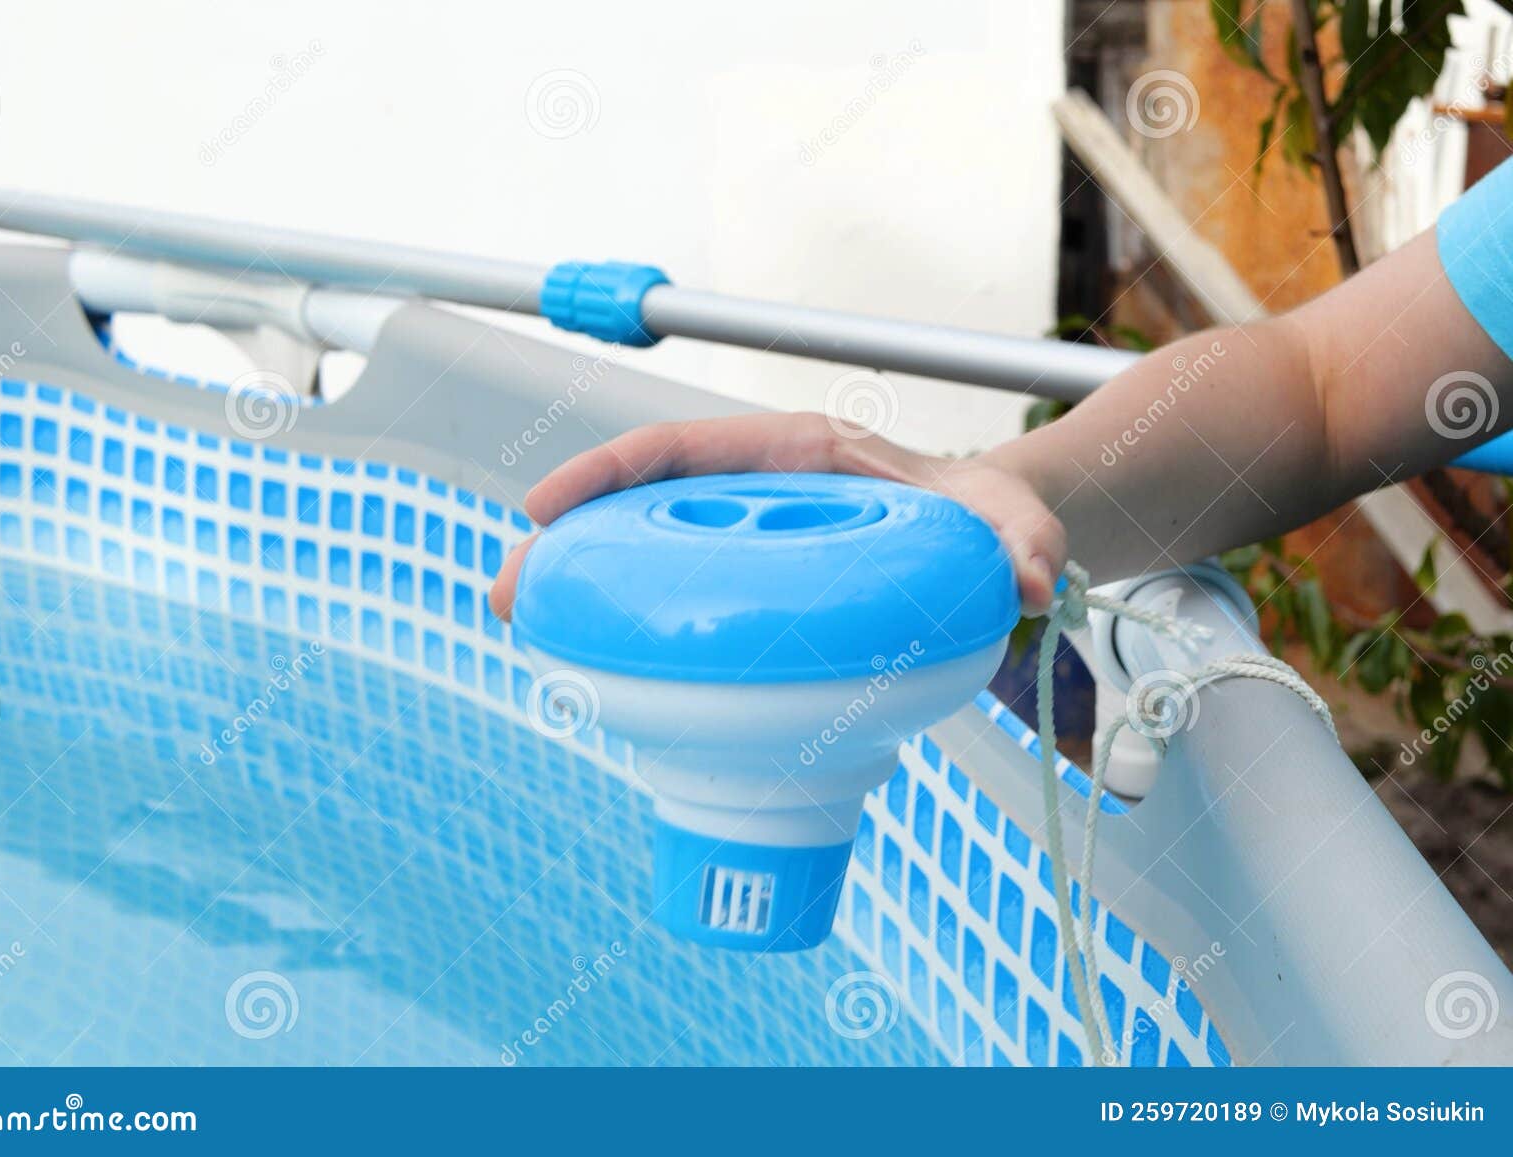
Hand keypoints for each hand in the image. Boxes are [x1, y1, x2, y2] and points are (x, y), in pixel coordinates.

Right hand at [489, 412, 1066, 619]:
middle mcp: (762, 495)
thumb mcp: (1008, 522)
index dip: (607, 473)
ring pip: (650, 557)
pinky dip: (637, 631)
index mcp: (799, 455)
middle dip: (564, 541)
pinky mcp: (758, 596)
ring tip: (527, 639)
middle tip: (507, 599)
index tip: (545, 508)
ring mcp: (753, 547)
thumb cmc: (986, 517)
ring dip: (583, 591)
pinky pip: (684, 604)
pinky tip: (607, 680)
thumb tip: (1032, 584)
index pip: (684, 448)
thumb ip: (1022, 541)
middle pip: (640, 505)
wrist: (994, 543)